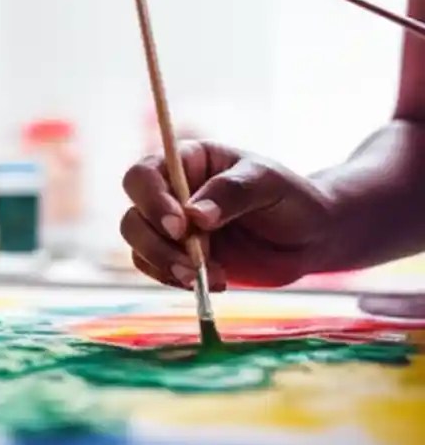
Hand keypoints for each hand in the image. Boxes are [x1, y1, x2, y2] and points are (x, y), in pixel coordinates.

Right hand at [120, 140, 335, 288]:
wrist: (312, 237)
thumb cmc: (292, 199)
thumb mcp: (269, 184)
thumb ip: (232, 193)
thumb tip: (194, 215)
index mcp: (187, 162)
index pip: (144, 174)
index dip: (152, 201)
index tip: (181, 227)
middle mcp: (170, 193)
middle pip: (133, 214)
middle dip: (155, 242)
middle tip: (193, 262)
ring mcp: (170, 227)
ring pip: (137, 244)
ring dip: (164, 264)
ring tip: (205, 277)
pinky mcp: (178, 256)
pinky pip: (154, 269)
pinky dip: (174, 279)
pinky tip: (212, 282)